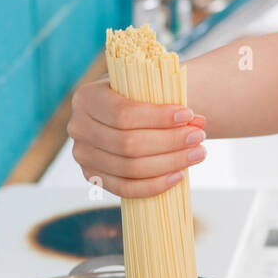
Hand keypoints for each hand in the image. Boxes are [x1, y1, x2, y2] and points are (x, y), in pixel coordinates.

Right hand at [67, 77, 206, 198]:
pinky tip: (179, 175)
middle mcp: (78, 127)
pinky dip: (154, 185)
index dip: (157, 117)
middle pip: (128, 144)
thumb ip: (169, 100)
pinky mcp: (92, 177)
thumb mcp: (146, 89)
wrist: (123, 113)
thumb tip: (197, 122)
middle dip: (169, 141)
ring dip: (169, 162)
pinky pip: (125, 189)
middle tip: (199, 136)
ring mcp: (82, 156)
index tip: (188, 115)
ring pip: (129, 168)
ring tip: (197, 153)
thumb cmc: (138, 96)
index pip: (123, 113)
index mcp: (87, 97)